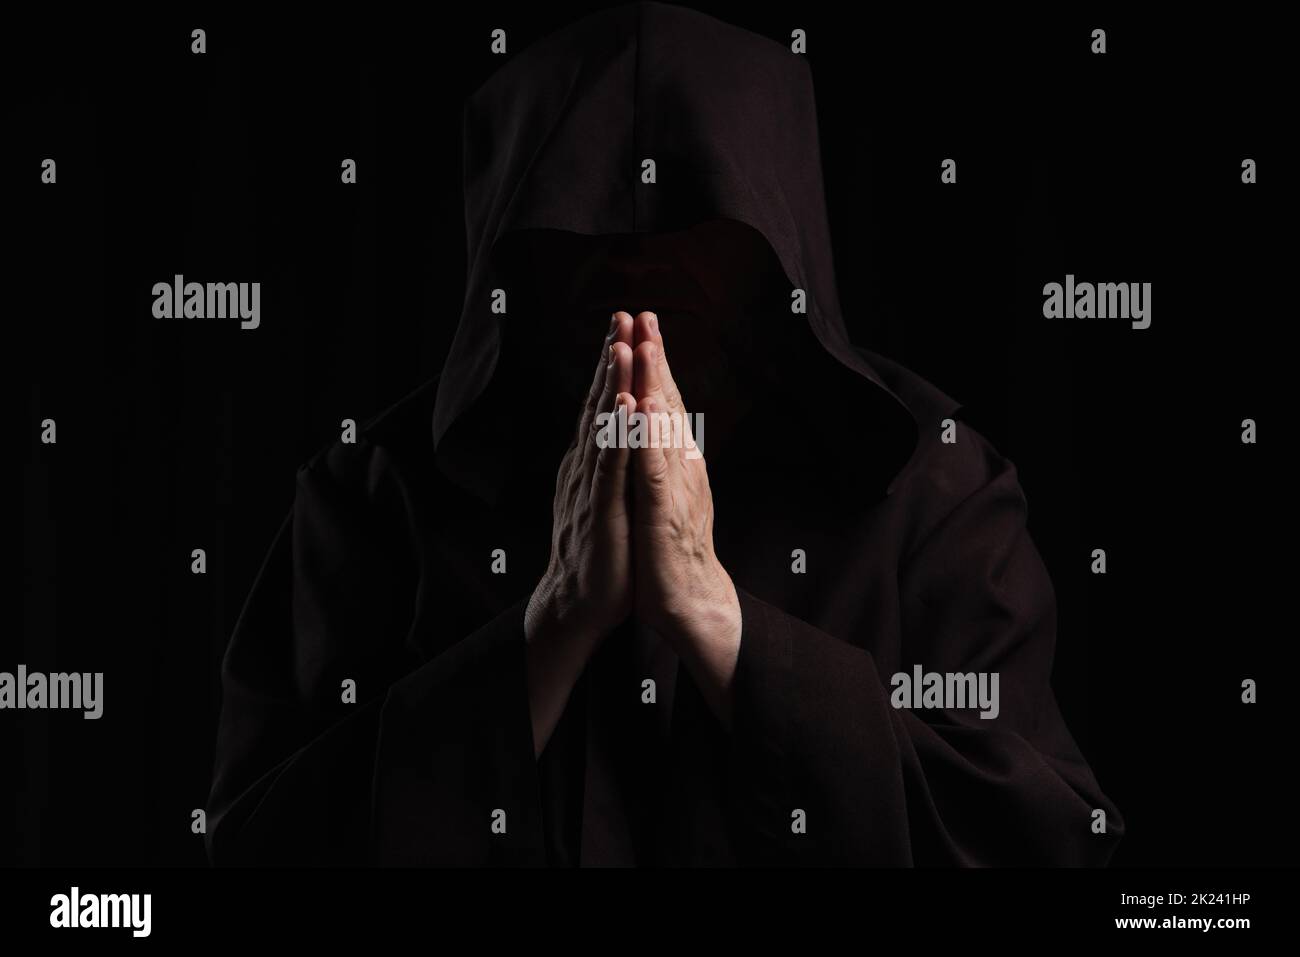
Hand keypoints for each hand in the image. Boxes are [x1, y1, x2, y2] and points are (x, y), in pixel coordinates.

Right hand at [523, 312, 636, 754]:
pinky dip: (616, 432)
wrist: (579, 602)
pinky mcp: (601, 509)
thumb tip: (619, 430)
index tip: (626, 326)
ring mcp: (591, 486)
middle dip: (610, 357)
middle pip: (598, 402)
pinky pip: (610, 465)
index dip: (614, 365)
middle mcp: (586, 465)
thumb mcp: (607, 496)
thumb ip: (610, 462)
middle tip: (620, 314)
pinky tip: (621, 405)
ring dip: (610, 383)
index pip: (604, 404)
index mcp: (592, 462)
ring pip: (602, 426)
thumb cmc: (599, 551)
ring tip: (620, 344)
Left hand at [628, 312, 741, 722]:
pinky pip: (654, 472)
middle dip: (655, 358)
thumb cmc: (670, 549)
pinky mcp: (663, 516)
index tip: (643, 324)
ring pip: (663, 430)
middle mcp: (679, 468)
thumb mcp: (662, 494)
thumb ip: (660, 458)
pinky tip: (644, 413)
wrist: (687, 600)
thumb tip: (655, 422)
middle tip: (645, 314)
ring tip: (646, 347)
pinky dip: (648, 440)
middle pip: (667, 404)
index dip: (654, 363)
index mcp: (673, 462)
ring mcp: (673, 489)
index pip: (663, 404)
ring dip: (655, 386)